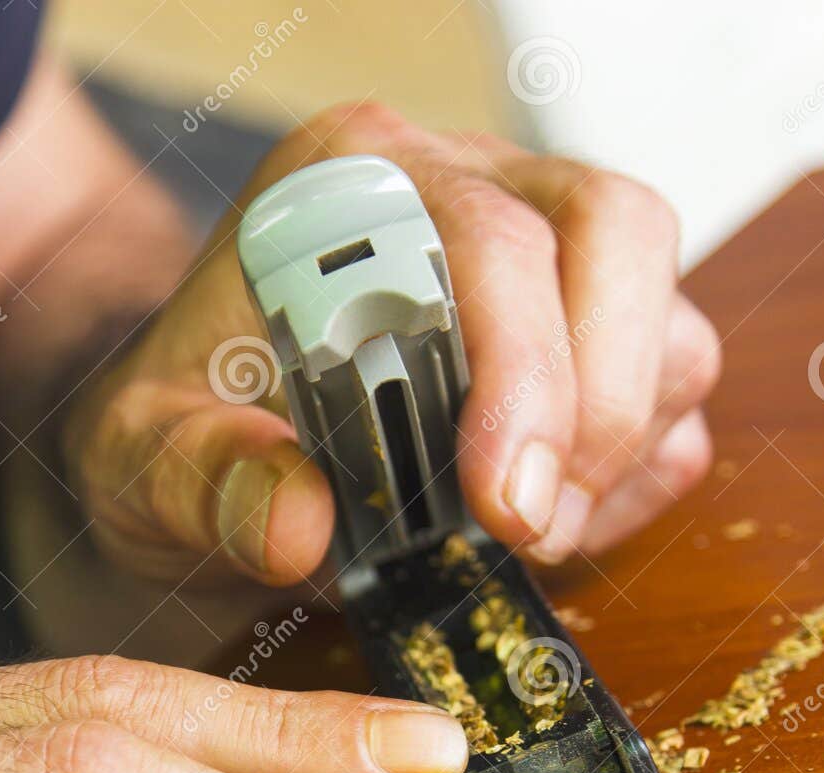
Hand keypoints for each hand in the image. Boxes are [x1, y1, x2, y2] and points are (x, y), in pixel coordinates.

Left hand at [63, 104, 720, 586]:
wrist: (195, 432)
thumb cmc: (183, 422)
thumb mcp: (150, 459)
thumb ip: (209, 482)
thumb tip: (300, 523)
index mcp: (356, 186)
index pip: (490, 233)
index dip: (523, 371)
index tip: (502, 504)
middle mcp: (467, 192)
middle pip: (617, 233)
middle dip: (603, 400)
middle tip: (532, 526)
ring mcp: (543, 263)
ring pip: (667, 314)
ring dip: (623, 445)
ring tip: (529, 535)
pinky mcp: (586, 343)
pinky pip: (672, 396)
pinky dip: (636, 475)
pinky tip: (551, 523)